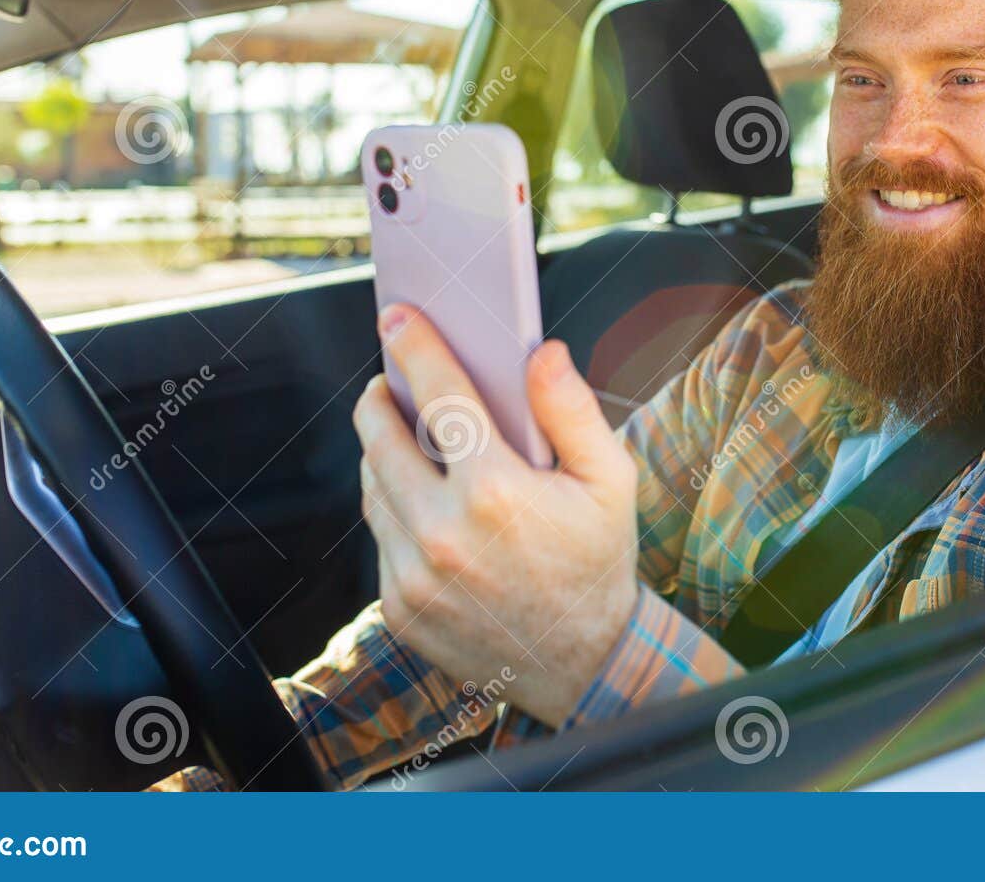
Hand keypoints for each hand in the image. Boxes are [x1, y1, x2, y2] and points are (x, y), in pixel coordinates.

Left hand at [353, 303, 639, 726]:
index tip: (396, 317)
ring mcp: (416, 577)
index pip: (440, 398)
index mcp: (497, 492)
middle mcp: (445, 535)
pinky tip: (423, 503)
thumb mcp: (611, 481)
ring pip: (373, 489)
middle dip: (379, 400)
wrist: (586, 666)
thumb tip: (542, 353)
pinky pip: (382, 539)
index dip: (415, 348)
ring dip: (382, 456)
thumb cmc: (600, 562)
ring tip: (406, 440)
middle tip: (388, 383)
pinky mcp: (400, 608)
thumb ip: (573, 411)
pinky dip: (395, 511)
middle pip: (380, 440)